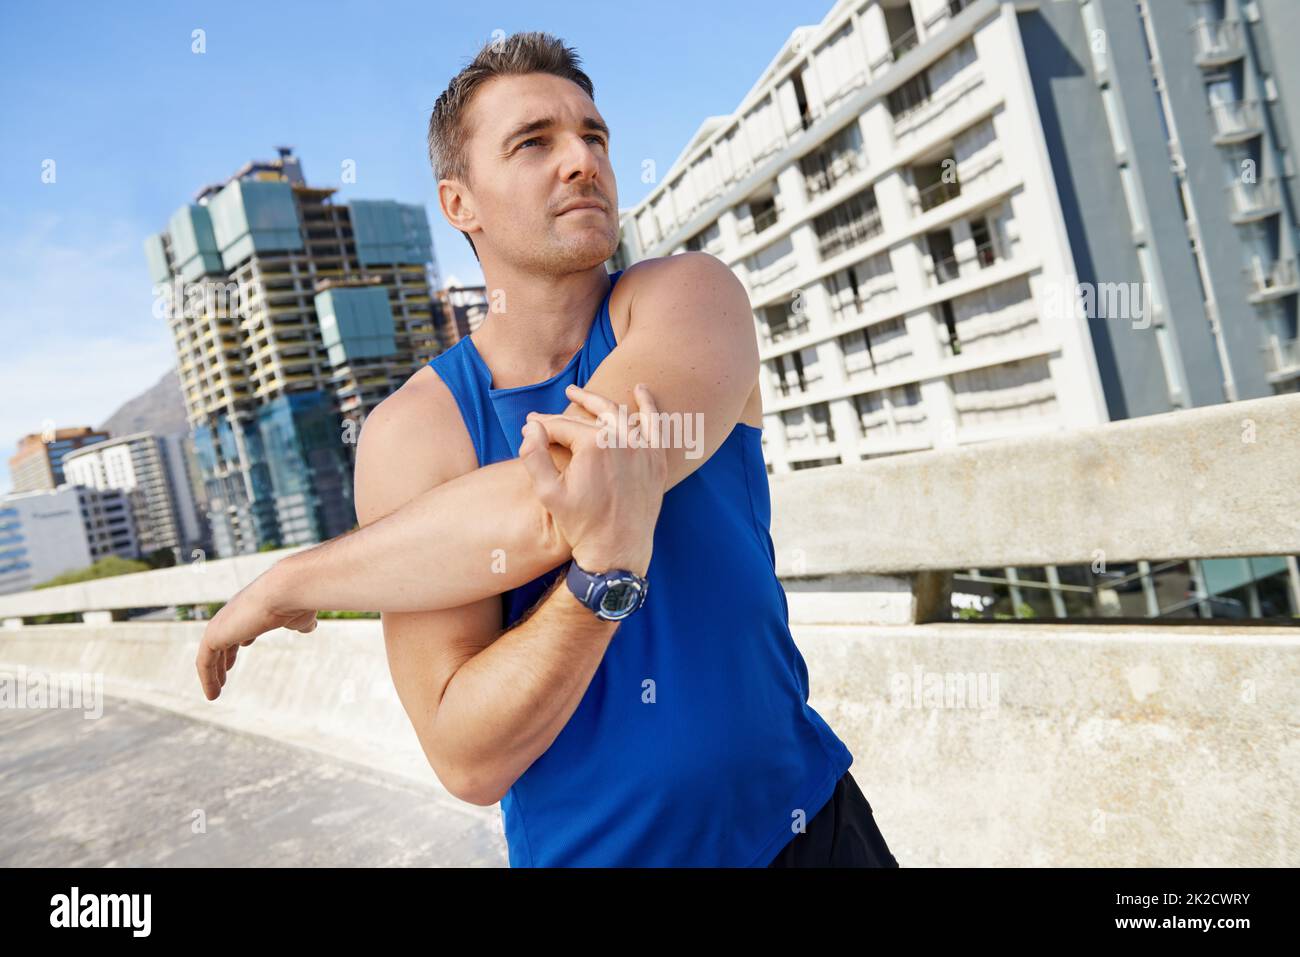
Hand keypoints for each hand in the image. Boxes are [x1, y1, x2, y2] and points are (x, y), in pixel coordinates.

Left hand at [195, 565, 317, 700]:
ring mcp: (222, 623)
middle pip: (225, 637)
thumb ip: (301, 623)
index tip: (245, 644)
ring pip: (211, 652)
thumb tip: (309, 627)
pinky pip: (204, 662)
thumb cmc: (296, 602)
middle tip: (226, 670)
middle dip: (224, 655)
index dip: (243, 635)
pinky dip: (207, 678)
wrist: (286, 590)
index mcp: (254, 607)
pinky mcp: (213, 635)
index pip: (244, 622)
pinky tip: (213, 694)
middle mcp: (235, 612)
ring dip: (213, 672)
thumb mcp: (301, 616)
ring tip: (216, 690)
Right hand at [519, 382, 667, 576]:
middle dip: (566, 412)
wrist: (617, 551)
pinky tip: (640, 390)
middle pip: (589, 416)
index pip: (563, 426)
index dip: (542, 426)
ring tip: (580, 395)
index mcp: (594, 445)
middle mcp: (622, 440)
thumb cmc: (581, 524)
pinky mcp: (657, 459)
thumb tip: (531, 427)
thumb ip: (534, 456)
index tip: (529, 425)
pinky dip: (648, 405)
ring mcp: (643, 448)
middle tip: (548, 412)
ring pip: (618, 415)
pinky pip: (655, 425)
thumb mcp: (548, 493)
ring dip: (599, 403)